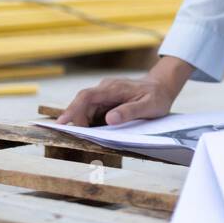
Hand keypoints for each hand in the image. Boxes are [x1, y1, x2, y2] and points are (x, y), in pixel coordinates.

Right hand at [56, 56, 194, 125]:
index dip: (72, 109)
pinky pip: (93, 110)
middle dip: (76, 119)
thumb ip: (129, 112)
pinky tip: (91, 131)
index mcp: (114, 88)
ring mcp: (105, 94)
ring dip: (82, 122)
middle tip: (75, 136)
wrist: (161, 86)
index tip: (62, 122)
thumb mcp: (149, 106)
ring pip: (86, 107)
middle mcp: (106, 88)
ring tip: (84, 136)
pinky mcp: (106, 100)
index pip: (87, 96)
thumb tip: (109, 119)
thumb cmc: (157, 96)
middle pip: (82, 103)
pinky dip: (89, 121)